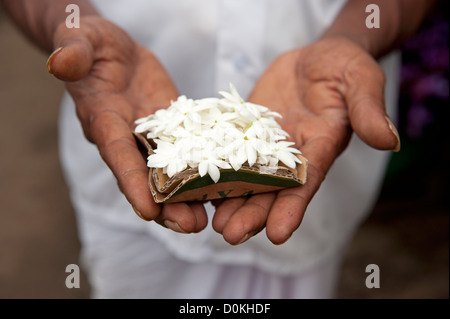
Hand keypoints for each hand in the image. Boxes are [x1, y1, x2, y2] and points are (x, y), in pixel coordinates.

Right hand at [48, 17, 207, 232]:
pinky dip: (201, 170)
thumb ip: (74, 52)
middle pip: (146, 179)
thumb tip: (61, 62)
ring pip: (169, 173)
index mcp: (104, 121)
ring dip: (186, 197)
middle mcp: (129, 138)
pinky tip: (221, 186)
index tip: (148, 212)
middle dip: (166, 205)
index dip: (132, 184)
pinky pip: (187, 150)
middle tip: (189, 227)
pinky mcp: (172, 128)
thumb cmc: (93, 44)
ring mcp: (152, 136)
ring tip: (206, 220)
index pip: (118, 156)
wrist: (115, 52)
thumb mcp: (82, 40)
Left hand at [212, 37, 400, 244]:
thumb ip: (368, 110)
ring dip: (231, 201)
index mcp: (321, 148)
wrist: (316, 57)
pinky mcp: (248, 131)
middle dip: (253, 214)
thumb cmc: (344, 67)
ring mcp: (267, 144)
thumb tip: (389, 140)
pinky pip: (229, 151)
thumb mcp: (361, 80)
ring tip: (212, 223)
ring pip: (247, 177)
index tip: (277, 234)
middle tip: (229, 236)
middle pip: (271, 190)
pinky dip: (215, 168)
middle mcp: (292, 154)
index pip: (306, 183)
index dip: (292, 208)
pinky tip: (197, 184)